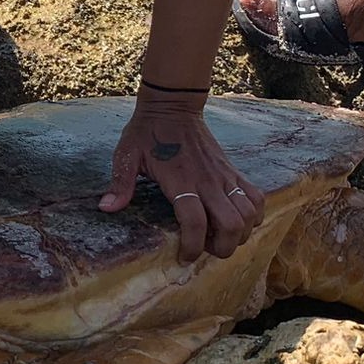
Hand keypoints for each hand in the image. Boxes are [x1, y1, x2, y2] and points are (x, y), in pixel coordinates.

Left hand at [99, 88, 266, 260]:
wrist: (173, 105)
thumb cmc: (147, 131)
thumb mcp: (126, 155)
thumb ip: (120, 184)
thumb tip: (107, 208)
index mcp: (180, 181)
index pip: (194, 221)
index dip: (192, 245)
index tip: (184, 258)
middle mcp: (208, 181)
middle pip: (231, 224)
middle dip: (222, 247)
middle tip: (206, 250)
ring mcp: (225, 176)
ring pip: (248, 214)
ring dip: (240, 234)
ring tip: (221, 238)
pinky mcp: (233, 171)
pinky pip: (256, 197)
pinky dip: (254, 214)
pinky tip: (240, 221)